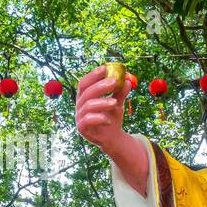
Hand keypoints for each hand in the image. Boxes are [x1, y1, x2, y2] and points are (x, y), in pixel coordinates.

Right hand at [76, 66, 147, 195]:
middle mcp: (79, 105)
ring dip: (102, 102)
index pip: (84, 82)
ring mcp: (79, 117)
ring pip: (88, 106)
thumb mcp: (118, 102)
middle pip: (86, 92)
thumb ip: (120, 92)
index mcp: (85, 96)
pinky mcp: (82, 128)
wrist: (112, 137)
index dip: (93, 75)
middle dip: (100, 86)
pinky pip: (88, 120)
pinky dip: (99, 118)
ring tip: (116, 103)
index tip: (105, 68)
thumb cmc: (111, 116)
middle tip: (114, 82)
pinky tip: (109, 120)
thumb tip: (127, 80)